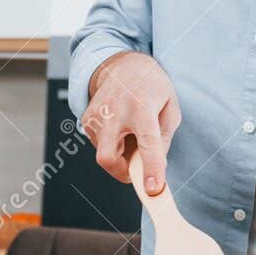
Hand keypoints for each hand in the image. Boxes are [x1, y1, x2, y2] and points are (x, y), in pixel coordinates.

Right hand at [81, 52, 179, 193]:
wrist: (123, 65)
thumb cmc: (151, 87)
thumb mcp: (170, 108)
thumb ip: (163, 140)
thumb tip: (155, 169)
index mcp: (141, 106)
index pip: (147, 143)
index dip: (151, 168)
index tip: (153, 189)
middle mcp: (114, 111)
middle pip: (108, 157)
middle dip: (121, 174)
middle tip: (136, 172)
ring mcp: (96, 115)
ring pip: (104, 154)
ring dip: (120, 155)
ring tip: (131, 134)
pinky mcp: (86, 120)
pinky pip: (99, 146)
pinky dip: (112, 145)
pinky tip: (120, 128)